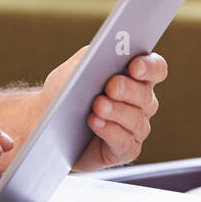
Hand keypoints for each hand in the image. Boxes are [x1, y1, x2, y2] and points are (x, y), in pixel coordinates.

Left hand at [42, 46, 168, 172]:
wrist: (45, 122)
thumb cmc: (64, 91)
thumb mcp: (73, 68)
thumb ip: (91, 56)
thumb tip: (107, 51)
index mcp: (135, 77)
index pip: (156, 69)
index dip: (149, 67)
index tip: (134, 66)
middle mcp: (141, 102)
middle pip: (145, 95)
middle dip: (128, 90)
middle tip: (111, 86)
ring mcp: (135, 128)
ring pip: (136, 120)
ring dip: (116, 112)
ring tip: (97, 106)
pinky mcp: (125, 150)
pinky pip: (124, 142)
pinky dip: (110, 131)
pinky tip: (95, 122)